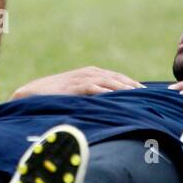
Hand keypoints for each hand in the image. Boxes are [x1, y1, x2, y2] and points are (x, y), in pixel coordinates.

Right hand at [12, 66, 141, 99]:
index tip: (150, 94)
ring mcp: (82, 78)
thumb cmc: (55, 97)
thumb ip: (93, 97)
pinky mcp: (74, 86)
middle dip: (134, 86)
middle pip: (118, 78)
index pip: (119, 78)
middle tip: (151, 96)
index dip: (134, 85)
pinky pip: (94, 88)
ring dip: (125, 89)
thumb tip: (110, 110)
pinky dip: (106, 92)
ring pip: (109, 82)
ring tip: (139, 97)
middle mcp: (90, 73)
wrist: (31, 94)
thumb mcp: (77, 95)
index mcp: (92, 73)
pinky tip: (117, 98)